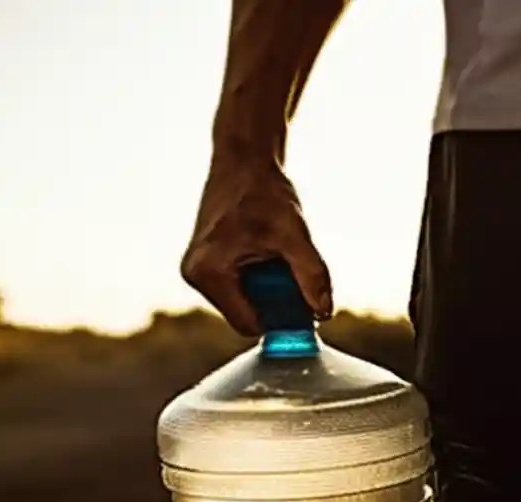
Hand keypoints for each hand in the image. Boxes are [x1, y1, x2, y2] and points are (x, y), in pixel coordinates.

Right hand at [181, 157, 332, 335]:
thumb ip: (312, 275)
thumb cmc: (265, 191)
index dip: (282, 320)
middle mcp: (194, 275)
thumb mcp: (295, 235)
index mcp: (209, 273)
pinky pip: (237, 286)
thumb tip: (325, 313)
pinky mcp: (204, 261)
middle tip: (300, 277)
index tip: (309, 306)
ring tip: (282, 256)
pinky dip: (259, 278)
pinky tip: (270, 253)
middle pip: (245, 314)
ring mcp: (196, 269)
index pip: (249, 324)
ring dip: (268, 289)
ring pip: (243, 301)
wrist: (244, 158)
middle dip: (276, 303)